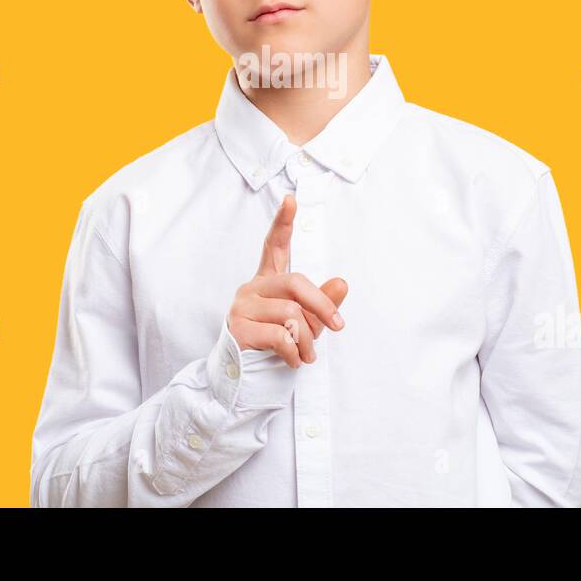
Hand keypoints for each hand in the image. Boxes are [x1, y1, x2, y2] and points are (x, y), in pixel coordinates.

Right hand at [226, 194, 348, 367]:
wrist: (246, 380)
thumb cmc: (275, 346)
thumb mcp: (305, 323)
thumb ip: (321, 303)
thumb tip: (342, 283)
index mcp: (267, 281)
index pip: (274, 246)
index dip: (283, 223)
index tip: (291, 200)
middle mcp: (252, 289)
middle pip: (295, 283)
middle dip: (322, 306)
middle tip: (338, 326)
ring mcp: (242, 308)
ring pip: (289, 312)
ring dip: (308, 338)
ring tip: (307, 354)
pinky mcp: (238, 329)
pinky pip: (279, 335)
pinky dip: (295, 351)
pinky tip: (295, 360)